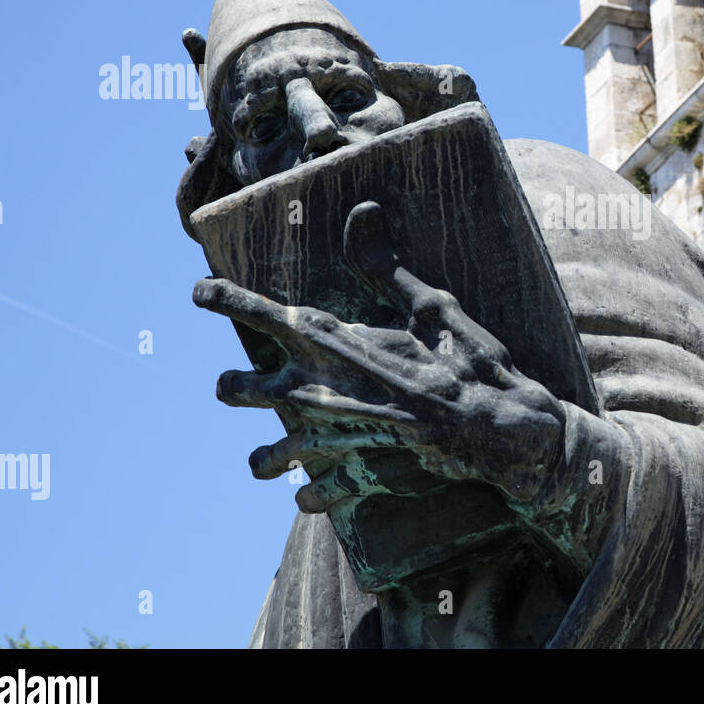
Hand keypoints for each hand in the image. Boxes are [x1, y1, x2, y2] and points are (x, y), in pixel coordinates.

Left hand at [195, 201, 565, 512]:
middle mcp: (331, 394)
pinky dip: (314, 492)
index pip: (273, 318)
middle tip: (236, 385)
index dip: (231, 302)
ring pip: (274, 456)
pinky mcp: (365, 475)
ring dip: (269, 457)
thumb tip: (362, 210)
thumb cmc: (472, 362)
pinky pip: (318, 493)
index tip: (199, 290)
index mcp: (345, 346)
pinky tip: (312, 491)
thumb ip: (384, 266)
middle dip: (239, 386)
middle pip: (250, 389)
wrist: (504, 432)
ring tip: (265, 459)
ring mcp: (343, 439)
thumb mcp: (431, 307)